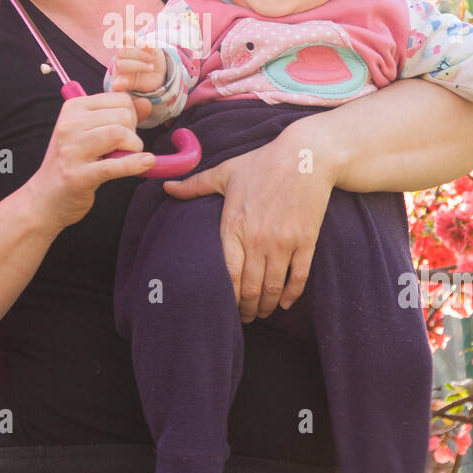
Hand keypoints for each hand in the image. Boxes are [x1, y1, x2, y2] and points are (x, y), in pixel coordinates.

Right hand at [26, 91, 154, 228]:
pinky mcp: (78, 176)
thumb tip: (146, 104)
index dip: (131, 115)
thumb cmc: (72, 162)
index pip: (119, 99)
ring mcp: (71, 150)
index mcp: (73, 108)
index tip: (125, 130)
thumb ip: (119, 115)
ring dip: (133, 148)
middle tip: (125, 148)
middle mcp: (69, 125)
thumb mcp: (91, 131)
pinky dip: (135, 164)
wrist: (45, 197)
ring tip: (125, 158)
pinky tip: (146, 163)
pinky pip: (114, 165)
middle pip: (122, 117)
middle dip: (134, 133)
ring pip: (119, 135)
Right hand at [108, 42, 166, 95]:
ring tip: (151, 68)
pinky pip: (115, 84)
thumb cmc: (154, 61)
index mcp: (128, 46)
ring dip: (138, 65)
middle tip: (151, 58)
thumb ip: (149, 47)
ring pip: (120, 64)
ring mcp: (120, 70)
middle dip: (138, 54)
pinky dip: (118, 83)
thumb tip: (145, 43)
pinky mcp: (121, 83)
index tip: (135, 37)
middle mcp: (121, 57)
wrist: (158, 76)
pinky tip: (125, 82)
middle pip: (121, 52)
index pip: (123, 38)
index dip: (127, 36)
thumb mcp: (156, 52)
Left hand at [162, 127, 332, 322]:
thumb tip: (166, 186)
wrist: (306, 156)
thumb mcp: (225, 172)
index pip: (226, 274)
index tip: (221, 306)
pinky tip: (285, 303)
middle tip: (242, 317)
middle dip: (245, 309)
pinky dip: (291, 295)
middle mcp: (258, 239)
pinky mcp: (305, 241)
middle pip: (249, 288)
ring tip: (261, 312)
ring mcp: (283, 242)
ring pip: (273, 288)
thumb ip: (194, 185)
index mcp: (234, 225)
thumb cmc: (262, 162)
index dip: (224, 297)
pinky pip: (298, 277)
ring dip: (266, 306)